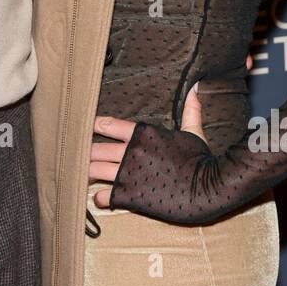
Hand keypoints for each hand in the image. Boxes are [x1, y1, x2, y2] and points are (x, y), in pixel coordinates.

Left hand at [90, 82, 205, 209]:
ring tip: (81, 175)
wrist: (209, 189)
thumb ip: (190, 110)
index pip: (107, 124)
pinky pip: (103, 196)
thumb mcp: (194, 132)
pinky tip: (99, 197)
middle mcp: (131, 151)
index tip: (83, 127)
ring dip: (87, 173)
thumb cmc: (201, 159)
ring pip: (94, 170)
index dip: (92, 125)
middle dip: (84, 152)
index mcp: (143, 133)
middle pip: (94, 148)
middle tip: (77, 155)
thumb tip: (196, 88)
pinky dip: (99, 197)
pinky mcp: (130, 195)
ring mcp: (128, 174)